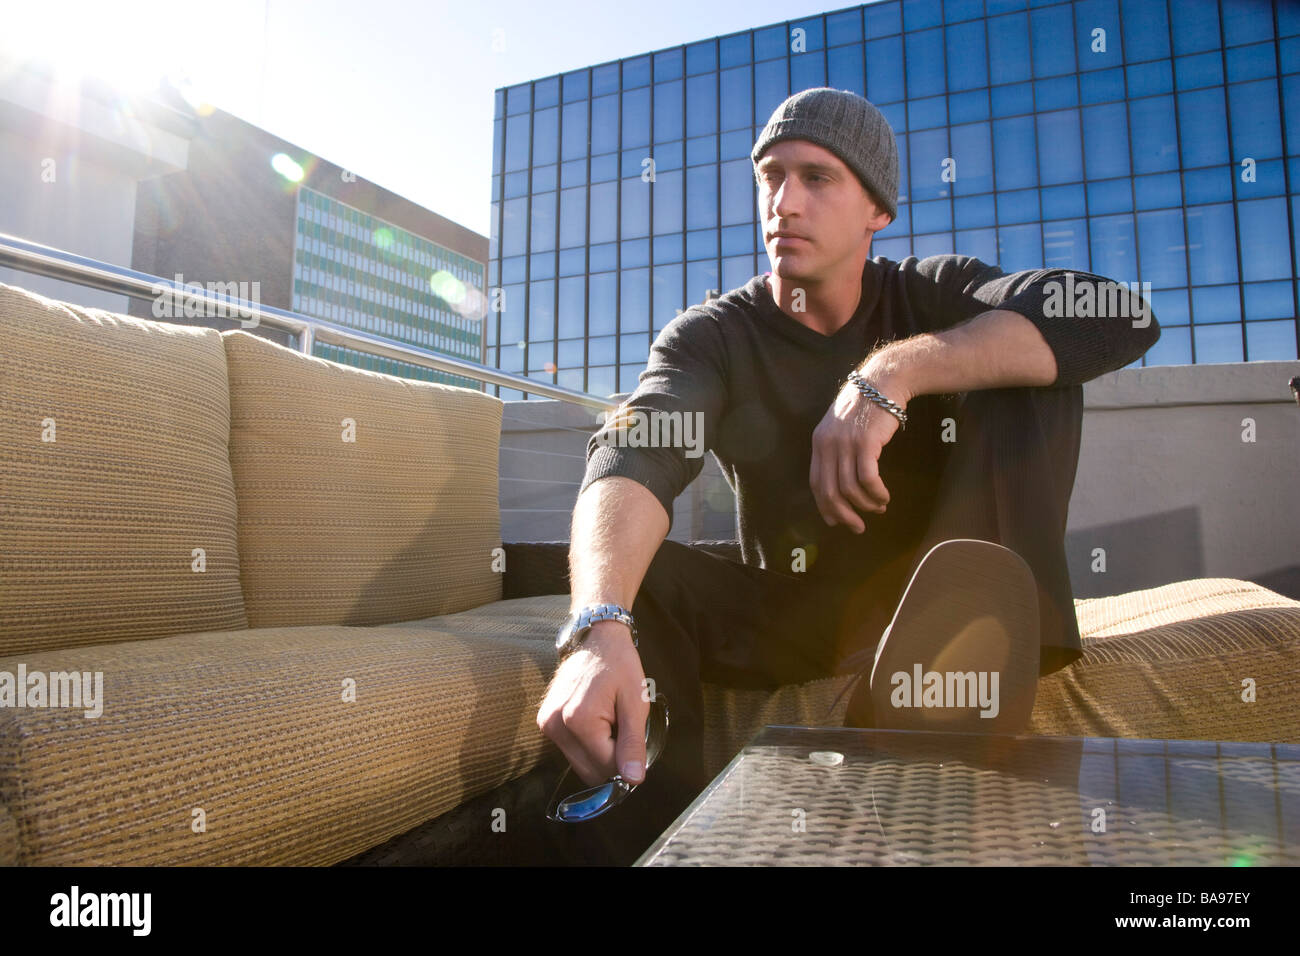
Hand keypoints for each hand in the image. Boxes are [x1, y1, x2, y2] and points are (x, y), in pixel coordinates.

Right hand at [536, 621, 649, 786]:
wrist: (597, 638)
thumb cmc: (620, 665)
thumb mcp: (635, 703)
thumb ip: (633, 744)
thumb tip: (633, 779)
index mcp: (578, 720)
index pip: (607, 766)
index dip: (627, 758)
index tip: (633, 735)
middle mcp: (555, 725)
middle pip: (590, 771)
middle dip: (611, 759)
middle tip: (621, 728)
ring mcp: (546, 725)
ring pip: (580, 765)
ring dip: (599, 753)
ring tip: (609, 722)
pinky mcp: (544, 723)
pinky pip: (571, 752)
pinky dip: (587, 745)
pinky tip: (596, 720)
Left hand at [809, 373, 907, 532]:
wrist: (883, 381)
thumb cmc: (866, 405)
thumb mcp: (841, 426)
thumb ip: (837, 450)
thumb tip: (841, 481)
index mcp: (819, 442)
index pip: (816, 483)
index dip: (825, 506)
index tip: (836, 521)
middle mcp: (828, 444)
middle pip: (830, 491)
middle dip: (843, 515)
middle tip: (858, 527)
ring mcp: (846, 443)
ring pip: (850, 488)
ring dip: (866, 504)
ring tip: (879, 508)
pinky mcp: (866, 442)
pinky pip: (868, 479)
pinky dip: (876, 493)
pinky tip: (884, 497)